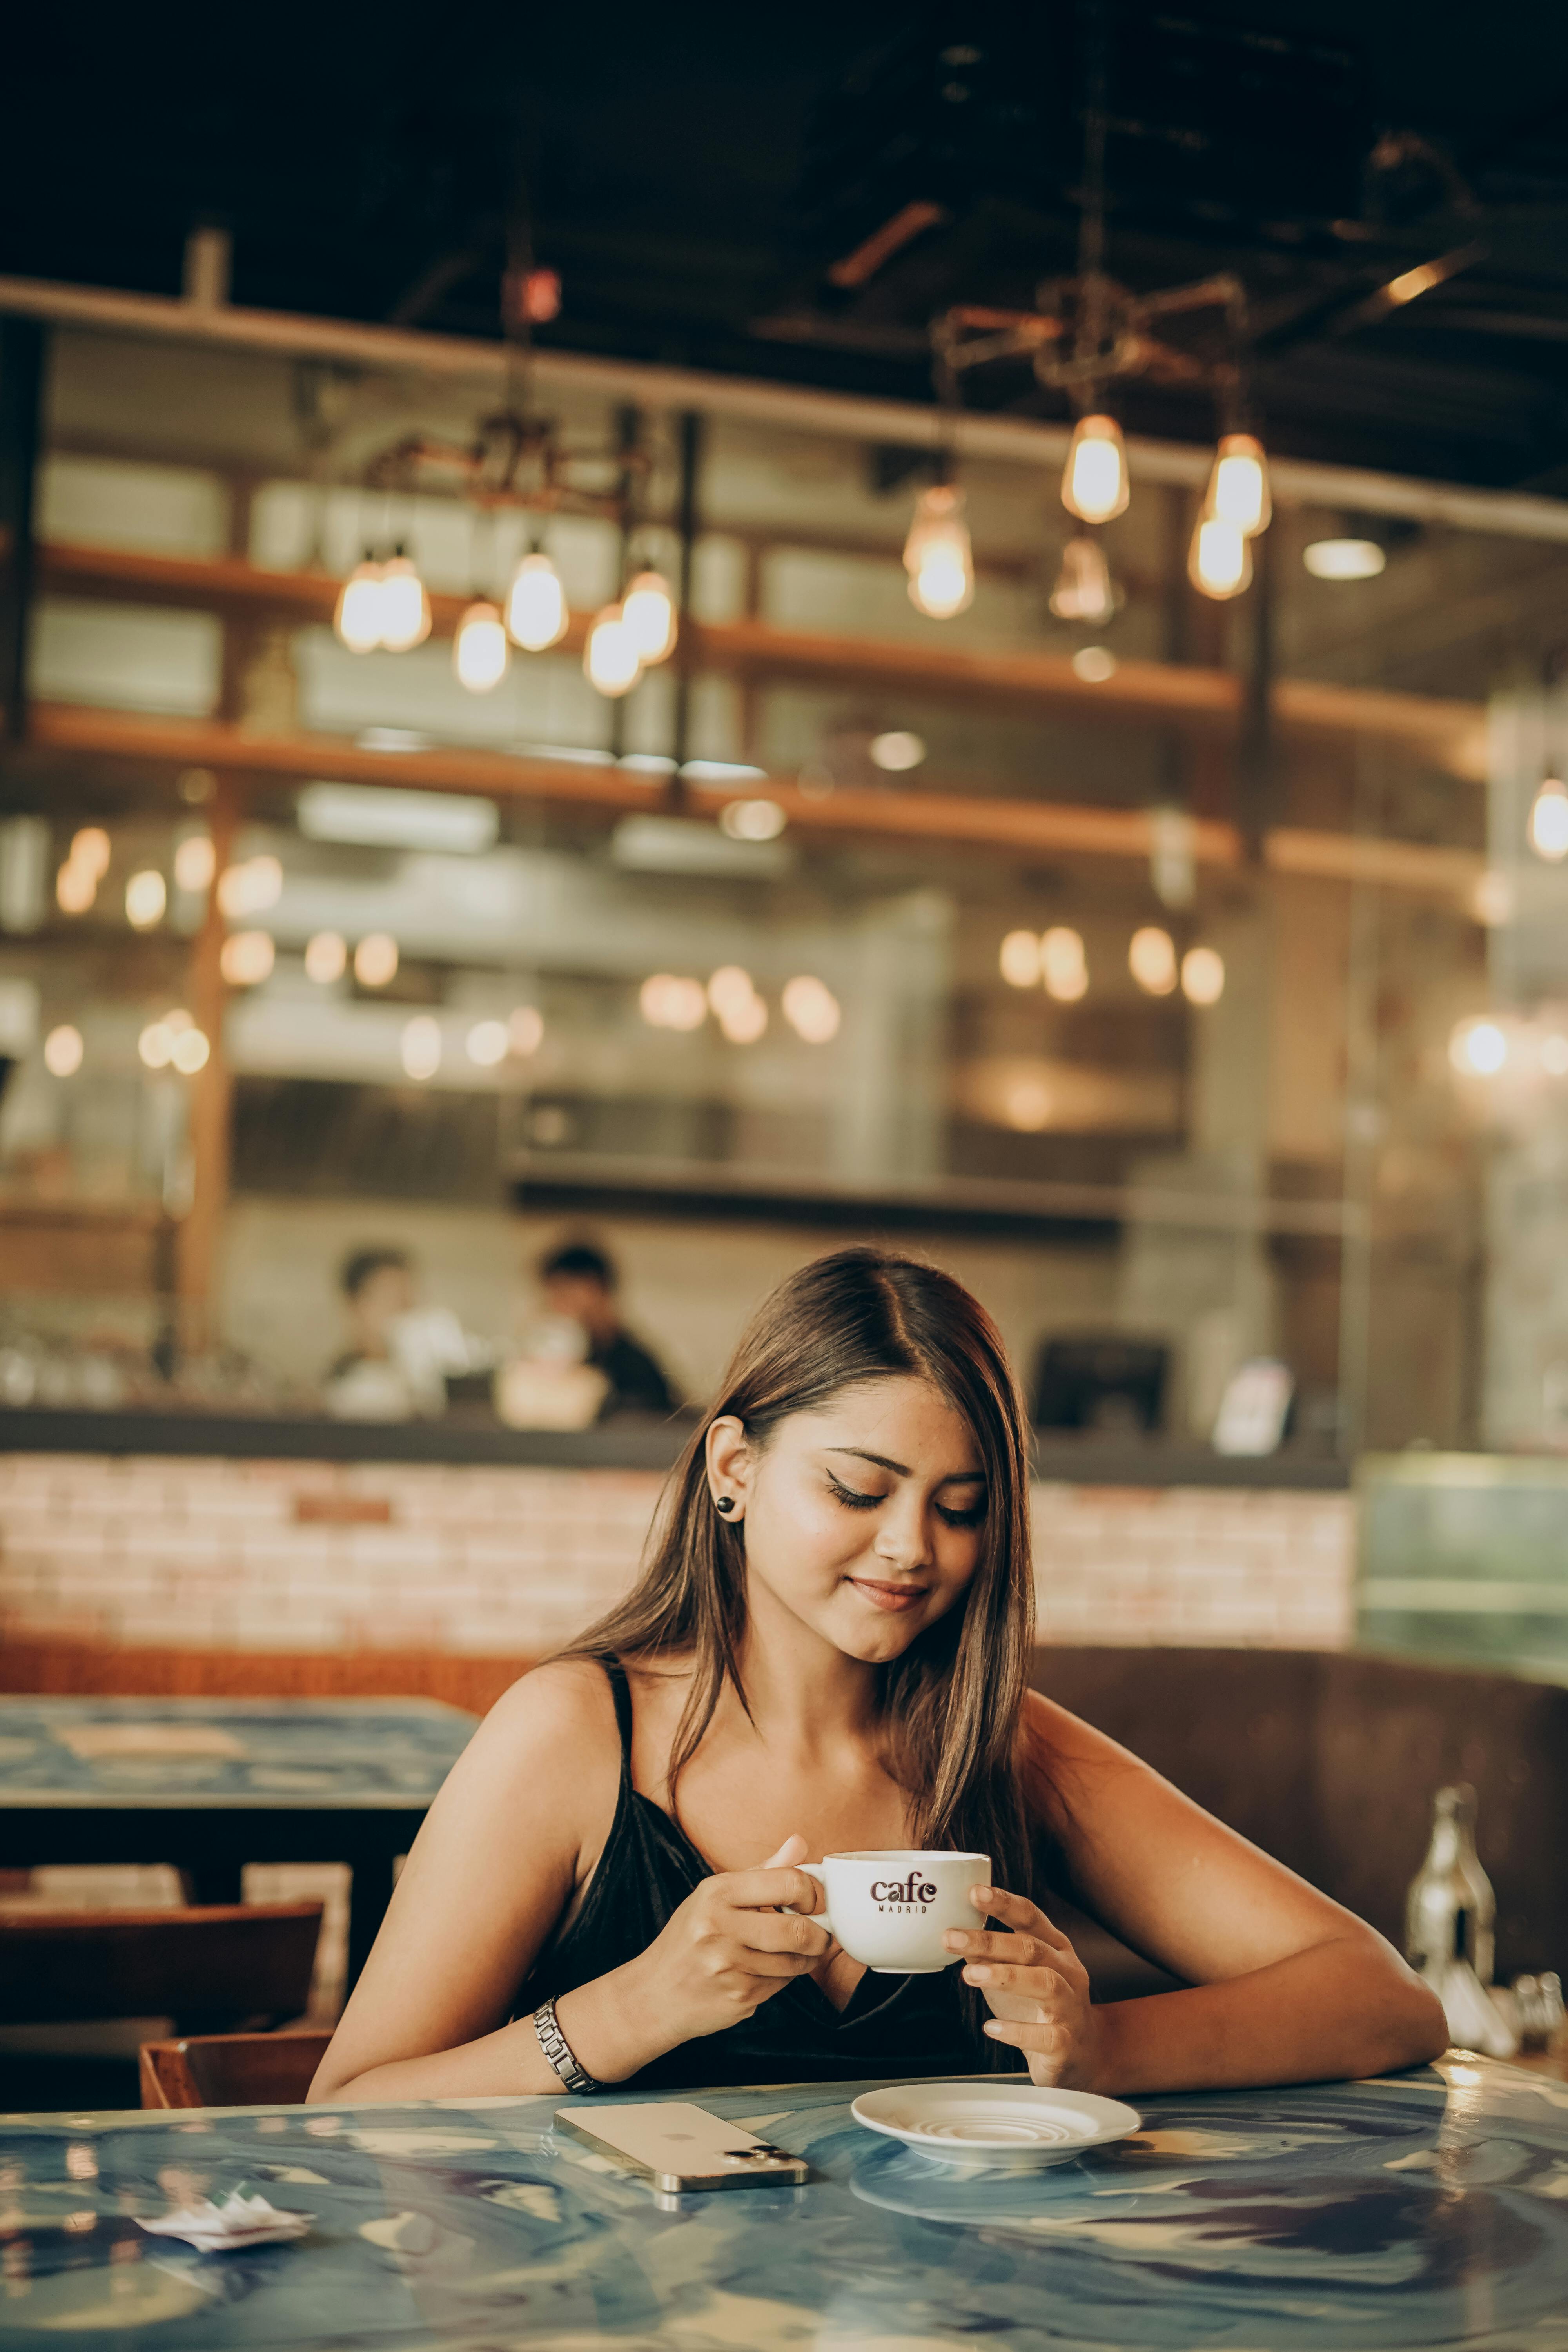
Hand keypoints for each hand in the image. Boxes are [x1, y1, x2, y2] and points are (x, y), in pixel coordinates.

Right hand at [622, 1834, 830, 2051]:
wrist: (653, 1993)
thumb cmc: (689, 1938)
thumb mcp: (716, 1895)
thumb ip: (763, 1870)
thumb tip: (800, 1843)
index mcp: (718, 1892)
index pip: (789, 1881)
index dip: (812, 1893)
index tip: (811, 1903)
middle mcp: (720, 1927)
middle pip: (797, 1928)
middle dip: (819, 1935)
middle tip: (820, 1935)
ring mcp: (728, 1966)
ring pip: (794, 1962)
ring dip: (805, 1959)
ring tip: (795, 1953)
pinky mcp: (737, 1997)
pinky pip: (781, 1985)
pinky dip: (784, 1979)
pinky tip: (766, 1971)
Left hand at [945, 1884, 1100, 2088]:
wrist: (1081, 2054)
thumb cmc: (1041, 2007)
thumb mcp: (1017, 1974)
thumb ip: (992, 1955)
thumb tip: (956, 1933)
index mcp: (1055, 1949)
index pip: (1031, 1917)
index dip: (1004, 1903)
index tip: (974, 1892)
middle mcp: (1068, 1972)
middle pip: (1031, 1948)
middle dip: (990, 1941)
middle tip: (952, 1937)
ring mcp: (1070, 2007)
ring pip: (1045, 1983)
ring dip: (1005, 1976)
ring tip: (969, 1975)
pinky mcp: (1066, 2042)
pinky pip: (1045, 2035)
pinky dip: (1016, 2030)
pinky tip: (991, 2028)